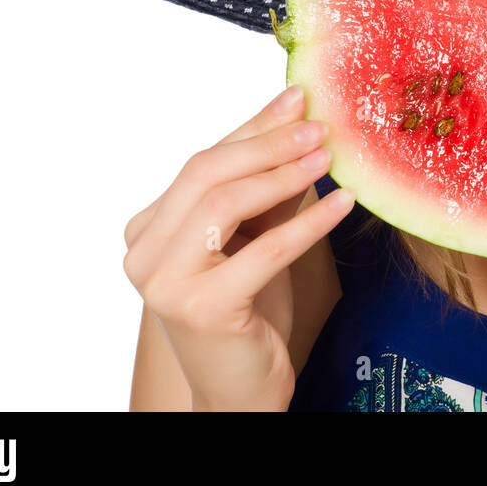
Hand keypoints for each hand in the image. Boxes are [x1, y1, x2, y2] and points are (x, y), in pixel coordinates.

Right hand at [122, 84, 355, 410]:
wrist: (242, 387)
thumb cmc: (249, 309)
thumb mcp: (255, 237)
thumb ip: (267, 188)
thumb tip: (299, 122)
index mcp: (147, 228)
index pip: (203, 162)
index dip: (253, 127)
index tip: (297, 98)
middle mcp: (142, 251)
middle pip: (206, 174)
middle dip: (268, 144)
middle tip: (319, 127)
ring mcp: (164, 282)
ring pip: (224, 204)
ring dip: (284, 175)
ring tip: (328, 159)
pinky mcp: (199, 308)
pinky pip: (264, 249)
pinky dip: (309, 223)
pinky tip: (344, 205)